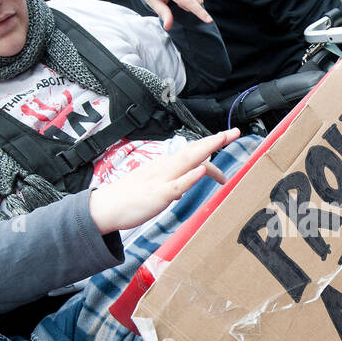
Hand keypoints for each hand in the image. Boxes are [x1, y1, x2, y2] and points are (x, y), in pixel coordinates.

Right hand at [90, 128, 238, 235]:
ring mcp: (162, 179)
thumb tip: (181, 191)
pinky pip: (177, 184)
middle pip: (194, 150)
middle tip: (235, 132)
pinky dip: (191, 177)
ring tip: (222, 140)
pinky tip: (202, 171)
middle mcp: (165, 167)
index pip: (192, 152)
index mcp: (165, 166)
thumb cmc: (130, 199)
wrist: (106, 208)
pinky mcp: (158, 194)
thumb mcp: (155, 190)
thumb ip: (170, 188)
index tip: (227, 136)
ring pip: (187, 160)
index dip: (210, 144)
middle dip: (215, 141)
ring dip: (206, 150)